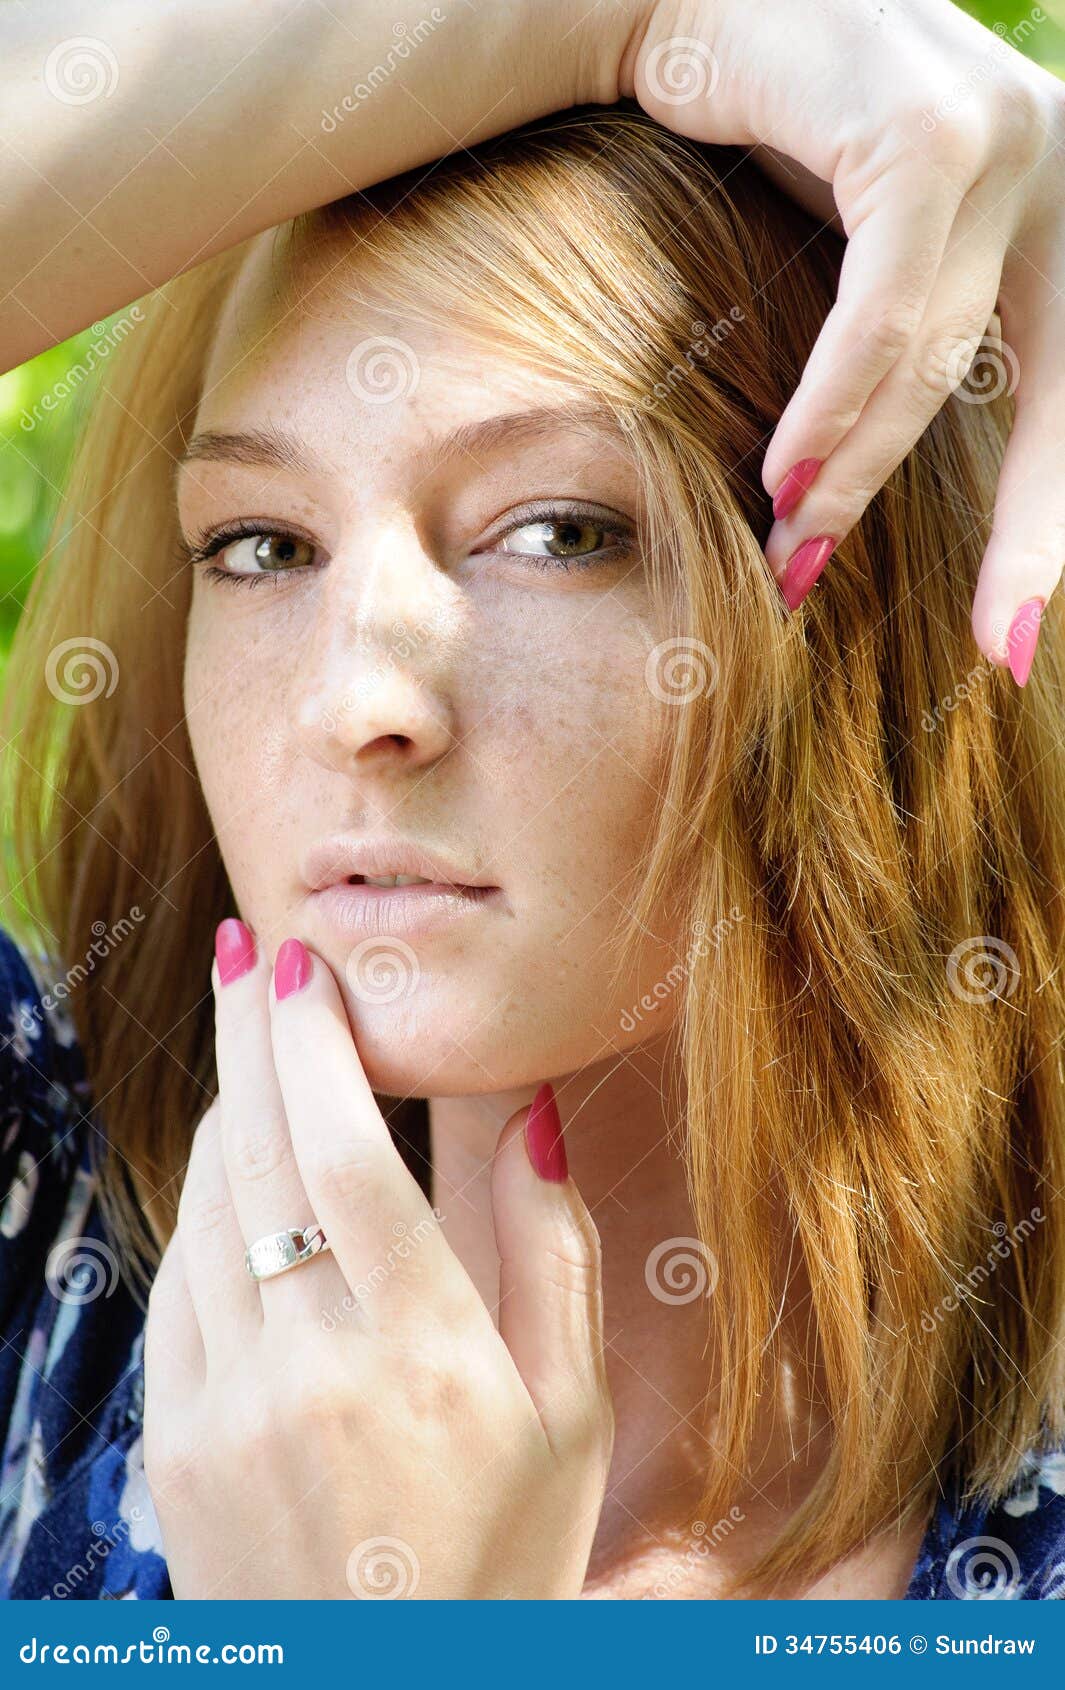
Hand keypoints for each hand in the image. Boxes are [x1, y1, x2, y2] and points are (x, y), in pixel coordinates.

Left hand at [143, 926, 612, 1598]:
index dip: (315, 1047)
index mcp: (426, 1358)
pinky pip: (178, 1281)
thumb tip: (528, 1109)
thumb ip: (552, 1253)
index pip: (347, 1159)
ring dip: (225, 1108)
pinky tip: (233, 1160)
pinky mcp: (174, 1442)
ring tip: (248, 1040)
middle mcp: (312, 1373)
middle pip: (260, 1157)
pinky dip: (204, 1200)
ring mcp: (227, 1410)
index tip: (300, 967)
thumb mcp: (569, 1415)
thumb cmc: (503, 1553)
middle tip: (244, 949)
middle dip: (247, 1035)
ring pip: (207, 1209)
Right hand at [622, 0, 1064, 674]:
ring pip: (937, 358)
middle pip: (1060, 384)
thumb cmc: (768, 127)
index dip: (1046, 521)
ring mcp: (999, 133)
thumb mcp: (865, 244)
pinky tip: (789, 472)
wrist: (678, 0)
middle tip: (990, 648)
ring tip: (796, 551)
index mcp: (1060, 196)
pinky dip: (834, 406)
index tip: (1013, 644)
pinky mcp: (923, 129)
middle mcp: (1054, 155)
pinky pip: (885, 311)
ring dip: (861, 474)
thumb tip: (866, 478)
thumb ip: (909, 329)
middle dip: (1022, 535)